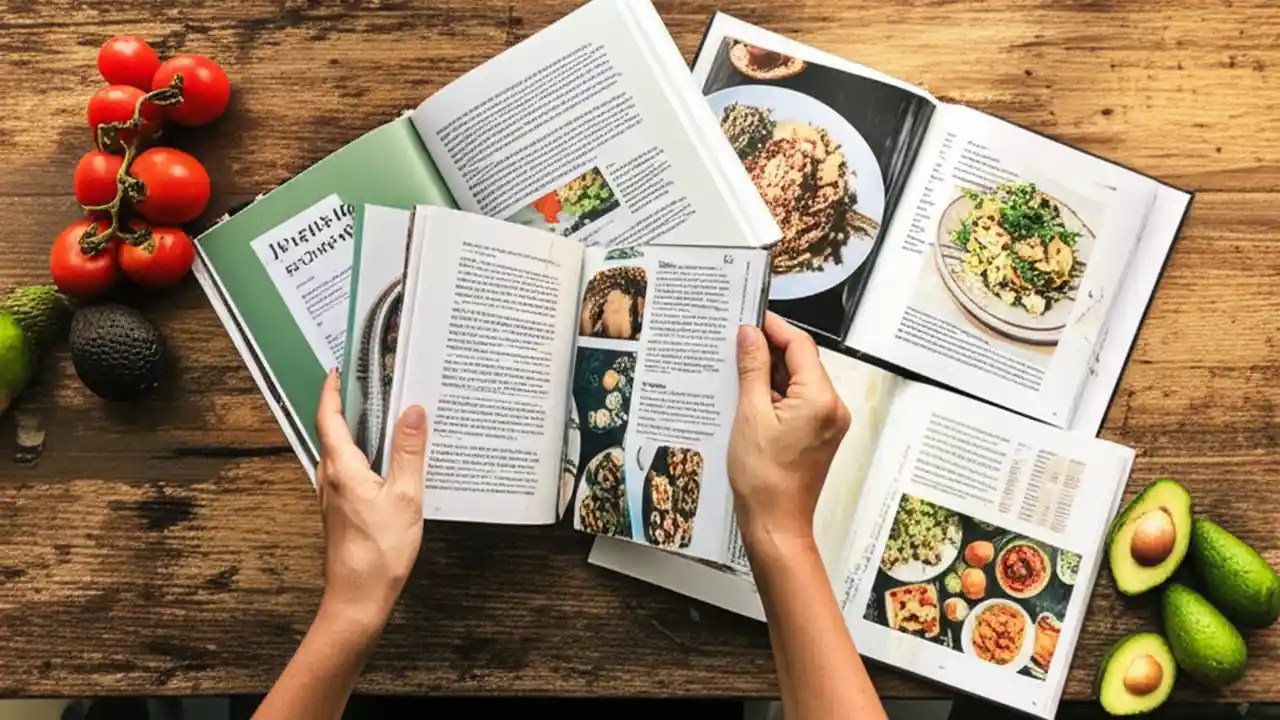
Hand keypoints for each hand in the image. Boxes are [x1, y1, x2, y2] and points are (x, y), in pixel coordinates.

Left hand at [314, 370, 427, 629]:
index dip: (331, 391)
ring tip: (379, 417)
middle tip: (367, 385)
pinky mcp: (340, 511)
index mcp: (342, 468)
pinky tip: (383, 462)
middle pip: (331, 432)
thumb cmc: (379, 551)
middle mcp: (329, 478)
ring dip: (352, 432)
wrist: (358, 597)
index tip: (338, 371)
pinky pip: (346, 472)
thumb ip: (409, 452)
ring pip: (338, 453)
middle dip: (344, 406)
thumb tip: (413, 411)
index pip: (329, 418)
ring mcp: (332, 496)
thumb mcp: (405, 496)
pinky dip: (359, 456)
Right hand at [729, 312, 850, 545]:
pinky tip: (747, 394)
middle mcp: (832, 406)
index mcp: (820, 398)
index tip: (748, 317)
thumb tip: (749, 333)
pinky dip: (774, 393)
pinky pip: (797, 401)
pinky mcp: (818, 433)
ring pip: (797, 381)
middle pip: (800, 362)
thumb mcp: (750, 415)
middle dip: (768, 350)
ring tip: (734, 369)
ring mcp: (828, 421)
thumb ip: (752, 369)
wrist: (775, 523)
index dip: (773, 327)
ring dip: (768, 373)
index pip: (799, 345)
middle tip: (734, 342)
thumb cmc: (763, 478)